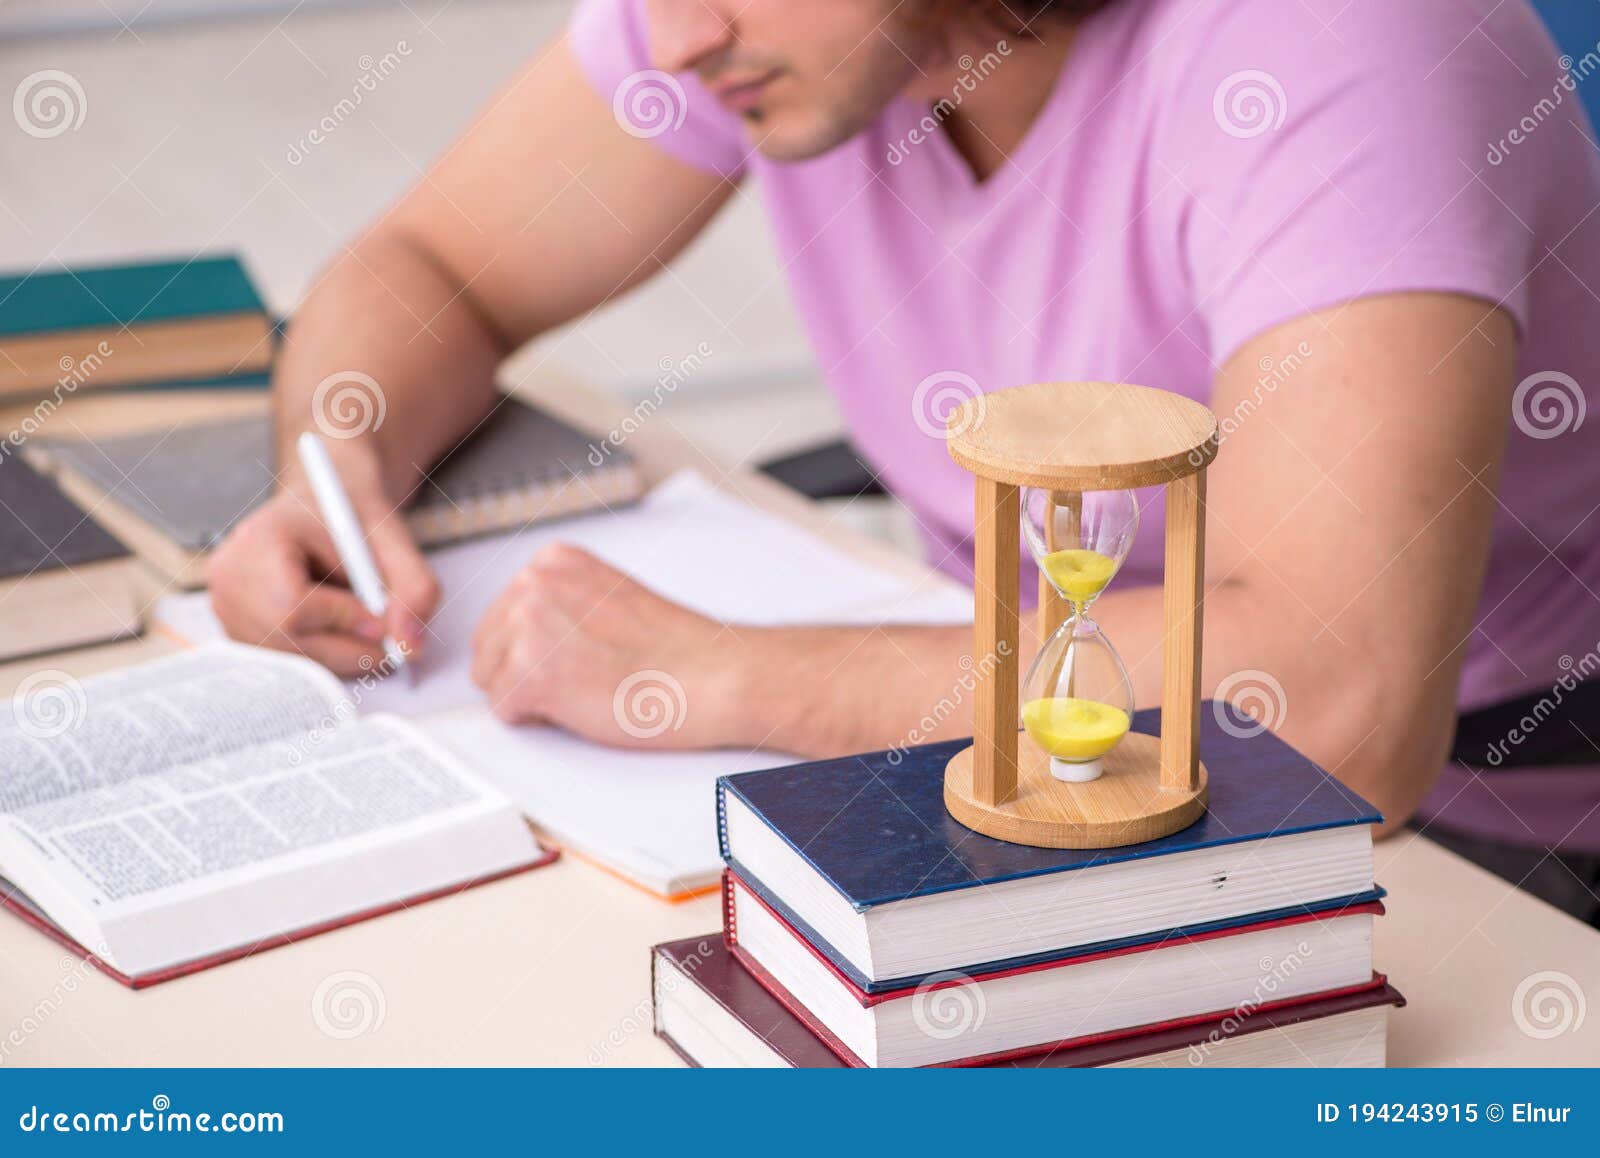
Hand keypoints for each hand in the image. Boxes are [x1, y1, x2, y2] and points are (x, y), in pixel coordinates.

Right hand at [208, 490, 440, 675]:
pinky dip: (323, 656)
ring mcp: (226, 607)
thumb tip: (411, 648)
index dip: (344, 621)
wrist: (324, 506)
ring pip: (290, 660)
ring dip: (340, 654)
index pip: (293, 603)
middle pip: (289, 639)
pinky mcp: (236, 631)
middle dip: (350, 648)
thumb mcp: (396, 540)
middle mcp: (228, 576)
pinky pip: (285, 663)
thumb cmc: (355, 518)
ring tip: (359, 622)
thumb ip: (415, 588)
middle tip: (388, 642)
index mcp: (260, 538)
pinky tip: (337, 629)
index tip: (383, 622)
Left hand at [470, 543, 745, 748]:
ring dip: (531, 696)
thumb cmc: (672, 650)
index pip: (502, 616)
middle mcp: (533, 583)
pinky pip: (504, 711)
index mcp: (553, 561)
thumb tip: (517, 637)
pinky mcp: (531, 672)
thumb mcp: (606, 598)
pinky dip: (538, 720)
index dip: (537, 649)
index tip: (581, 653)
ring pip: (491, 681)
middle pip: (488, 649)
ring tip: (585, 688)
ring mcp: (529, 625)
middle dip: (525, 673)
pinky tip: (581, 704)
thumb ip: (559, 604)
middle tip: (585, 677)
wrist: (710, 675)